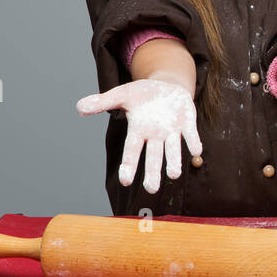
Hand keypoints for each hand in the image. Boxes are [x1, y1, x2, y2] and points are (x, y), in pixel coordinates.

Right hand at [76, 79, 201, 193]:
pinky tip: (197, 150)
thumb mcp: (122, 94)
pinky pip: (191, 134)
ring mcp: (172, 131)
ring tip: (174, 175)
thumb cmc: (142, 95)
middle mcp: (155, 135)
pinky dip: (193, 141)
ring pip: (173, 150)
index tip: (125, 181)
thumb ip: (103, 102)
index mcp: (138, 131)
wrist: (167, 87)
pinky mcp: (188, 123)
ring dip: (174, 161)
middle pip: (153, 156)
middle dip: (153, 172)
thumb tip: (79, 107)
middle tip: (151, 189)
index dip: (129, 165)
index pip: (131, 150)